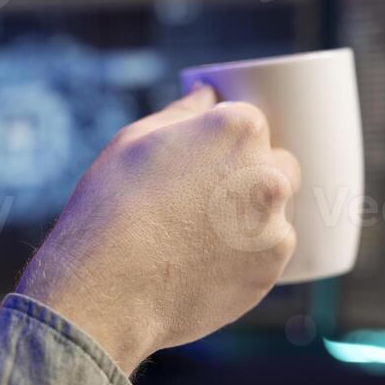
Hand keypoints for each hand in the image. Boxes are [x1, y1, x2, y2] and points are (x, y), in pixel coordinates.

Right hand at [18, 84, 299, 373]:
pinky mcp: (271, 269)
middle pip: (278, 166)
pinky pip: (267, 255)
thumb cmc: (110, 209)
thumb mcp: (133, 141)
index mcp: (238, 128)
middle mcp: (268, 172)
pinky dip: (245, 259)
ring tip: (197, 240)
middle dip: (252, 177)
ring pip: (275, 214)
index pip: (253, 124)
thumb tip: (206, 94)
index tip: (205, 161)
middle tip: (205, 201)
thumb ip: (183, 113)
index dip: (227, 143)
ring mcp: (274, 223)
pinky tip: (205, 265)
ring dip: (251, 220)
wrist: (106, 290)